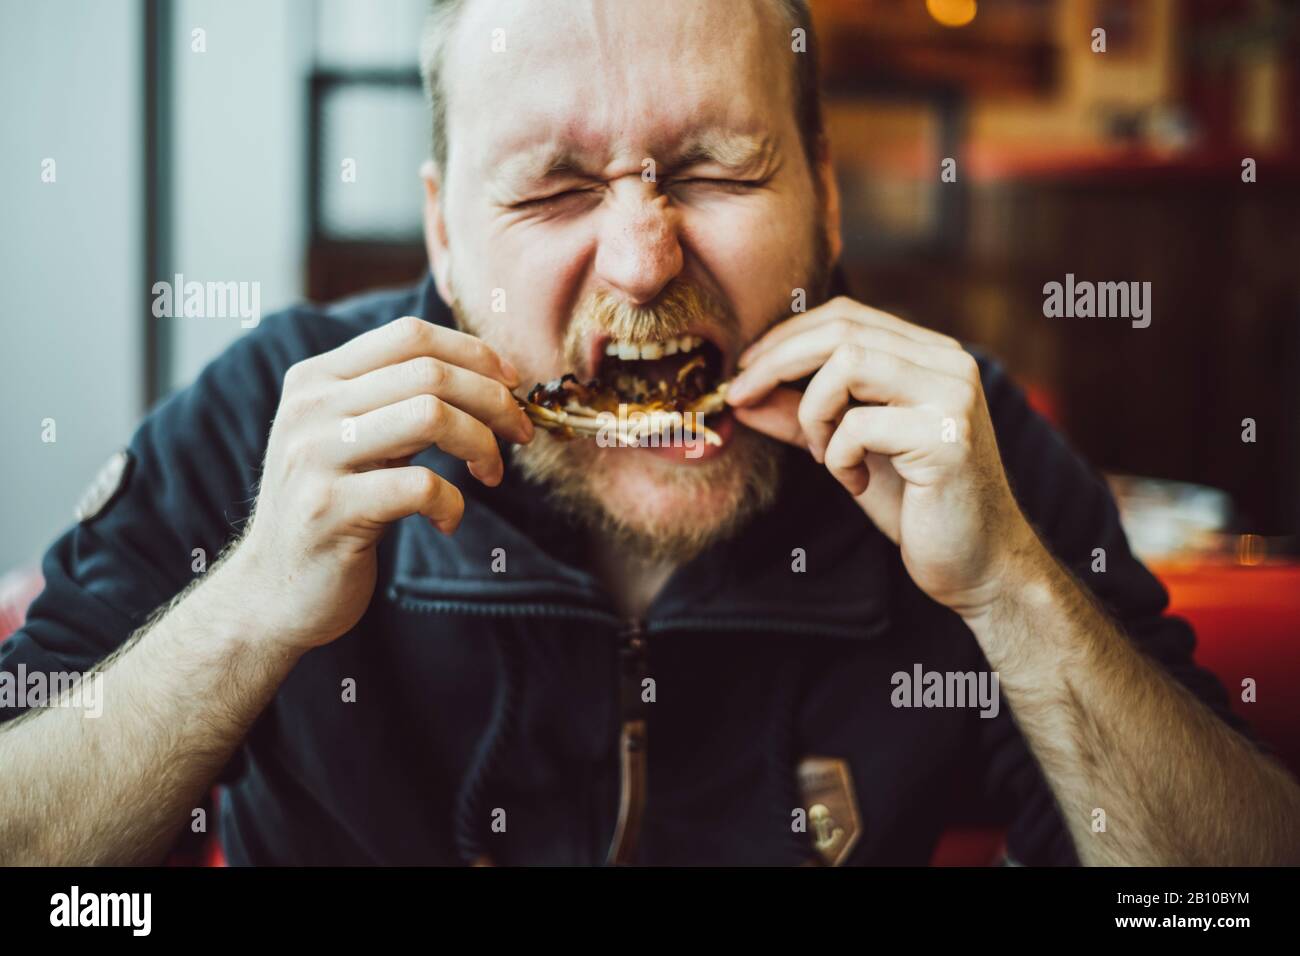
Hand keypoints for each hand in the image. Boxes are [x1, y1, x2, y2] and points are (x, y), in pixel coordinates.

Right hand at [231, 315, 533, 650]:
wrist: (273, 592)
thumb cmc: (335, 509)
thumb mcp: (356, 441)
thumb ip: (398, 402)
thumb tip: (490, 376)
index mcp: (316, 379)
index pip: (410, 336)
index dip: (473, 353)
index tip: (510, 385)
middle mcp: (309, 408)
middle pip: (430, 373)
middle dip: (493, 401)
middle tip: (519, 434)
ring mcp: (314, 457)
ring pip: (430, 416)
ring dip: (481, 444)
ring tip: (491, 475)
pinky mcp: (330, 510)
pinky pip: (421, 485)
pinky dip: (453, 503)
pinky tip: (447, 521)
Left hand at [726, 296, 1035, 618]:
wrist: (976, 565)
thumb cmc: (915, 506)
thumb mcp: (846, 450)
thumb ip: (802, 416)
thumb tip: (742, 394)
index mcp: (930, 356)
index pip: (846, 317)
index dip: (786, 338)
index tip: (744, 373)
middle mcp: (949, 363)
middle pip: (842, 329)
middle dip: (776, 361)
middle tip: (739, 396)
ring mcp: (953, 396)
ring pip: (848, 362)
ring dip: (813, 412)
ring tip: (821, 455)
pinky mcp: (947, 436)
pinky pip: (859, 425)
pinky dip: (838, 458)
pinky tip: (856, 484)